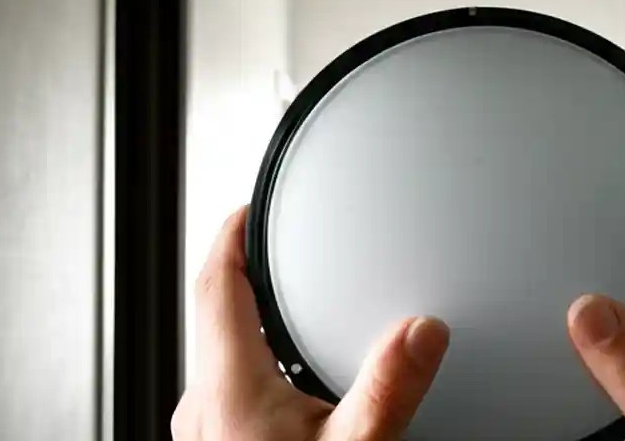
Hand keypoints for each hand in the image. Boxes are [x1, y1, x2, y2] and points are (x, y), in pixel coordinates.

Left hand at [172, 207, 450, 440]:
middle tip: (283, 249)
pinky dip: (264, 369)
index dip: (228, 236)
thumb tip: (420, 329)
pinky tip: (300, 387)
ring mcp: (208, 433)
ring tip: (297, 311)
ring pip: (227, 358)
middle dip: (253, 279)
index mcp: (228, 388)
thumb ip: (387, 388)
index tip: (245, 206)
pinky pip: (235, 391)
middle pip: (220, 317)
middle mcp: (205, 408)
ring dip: (260, 329)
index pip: (215, 285)